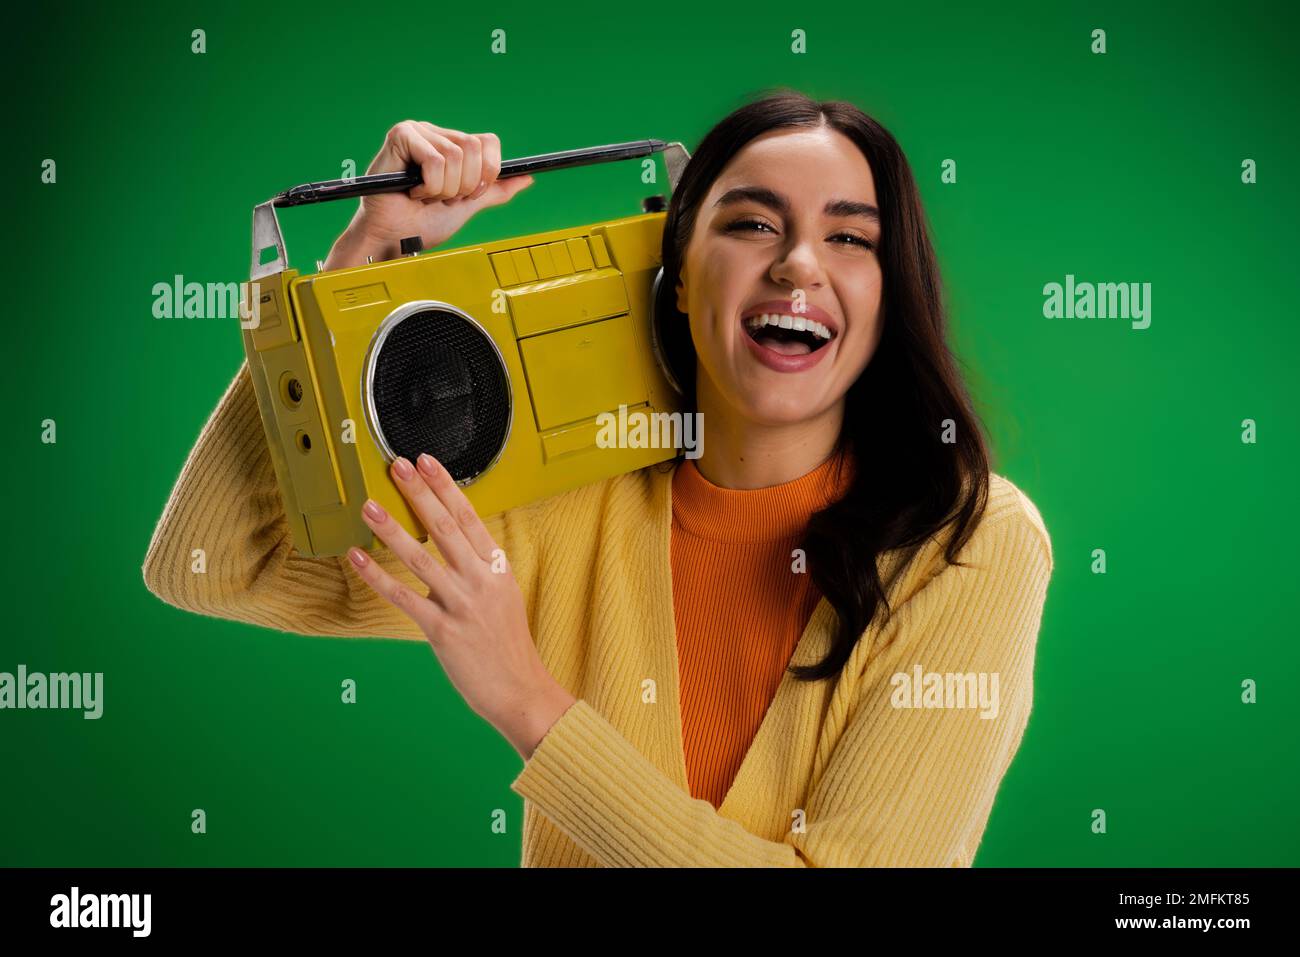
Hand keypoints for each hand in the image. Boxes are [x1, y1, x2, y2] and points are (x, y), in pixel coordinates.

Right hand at [324, 121, 534, 269]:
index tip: (470, 195)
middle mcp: (436, 133)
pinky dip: (429, 186)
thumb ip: (495, 190)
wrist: (395, 239)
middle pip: (475, 147)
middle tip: (444, 197)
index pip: (488, 142)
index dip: (486, 172)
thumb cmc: (424, 223)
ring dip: (444, 189)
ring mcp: (417, 132)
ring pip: (456, 156)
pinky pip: (435, 160)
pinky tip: (413, 191)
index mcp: (452, 144)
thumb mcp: (469, 205)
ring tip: (426, 196)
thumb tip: (527, 177)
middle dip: (465, 184)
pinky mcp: (401, 136)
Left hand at [345, 452, 574, 760]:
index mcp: (497, 569)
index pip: (469, 517)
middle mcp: (481, 581)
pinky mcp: (443, 631)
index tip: (427, 462)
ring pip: (422, 559)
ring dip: (392, 530)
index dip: (446, 487)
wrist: (521, 690)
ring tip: (369, 506)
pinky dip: (378, 578)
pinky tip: (358, 559)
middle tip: (397, 466)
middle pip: (445, 528)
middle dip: (419, 493)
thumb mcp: (505, 598)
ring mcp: (462, 605)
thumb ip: (482, 570)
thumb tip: (455, 545)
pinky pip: (404, 599)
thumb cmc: (509, 647)